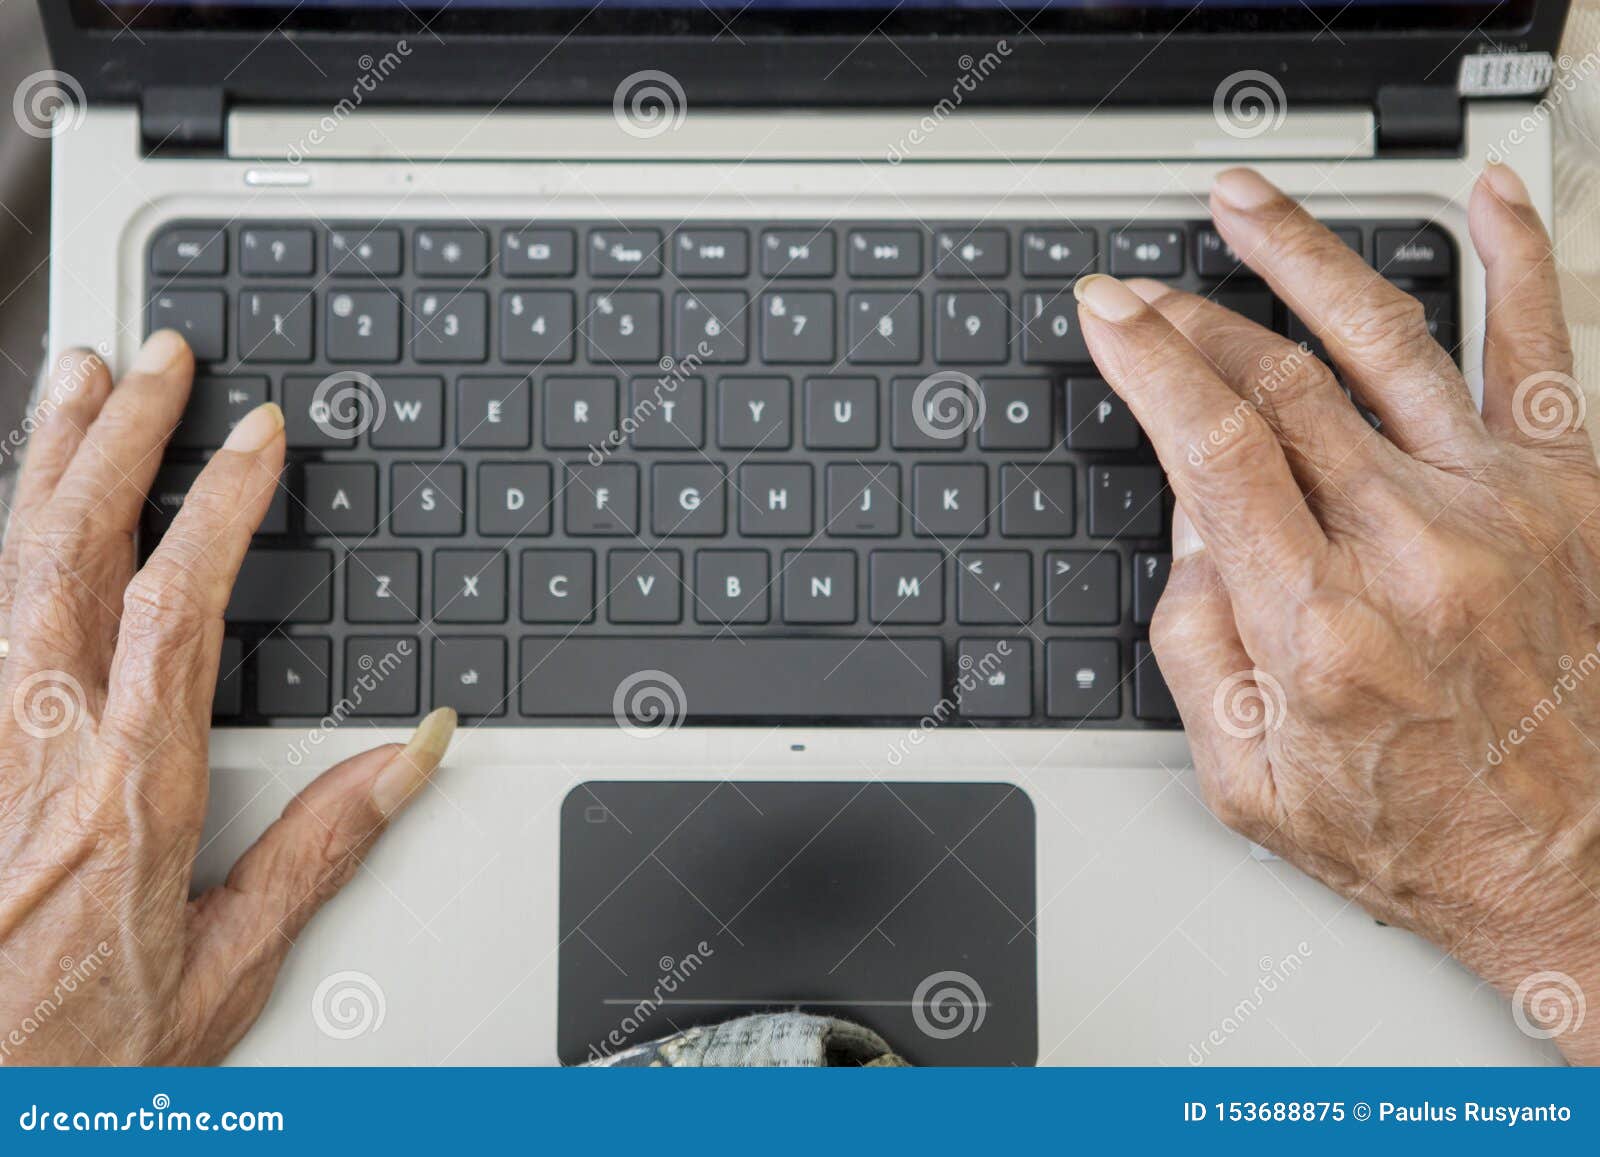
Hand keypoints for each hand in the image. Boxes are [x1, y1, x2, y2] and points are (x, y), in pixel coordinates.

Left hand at [0, 331, 455, 1064]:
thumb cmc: (73, 1047)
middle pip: (74, 547)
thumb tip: (411, 755)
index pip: (178, 602)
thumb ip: (324, 847)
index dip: (219, 502)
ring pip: (3, 562)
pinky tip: (13, 511)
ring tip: (81, 386)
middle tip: (158, 361)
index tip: (253, 435)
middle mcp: (38, 744)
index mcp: (132, 789)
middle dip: (120, 437)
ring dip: (46, 462)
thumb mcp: (229, 967)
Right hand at [1076, 165, 1599, 1063]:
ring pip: (1387, 340)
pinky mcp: (1571, 498)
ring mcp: (1504, 511)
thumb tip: (1190, 528)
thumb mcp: (1248, 784)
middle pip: (1281, 381)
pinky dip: (1516, 264)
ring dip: (1303, 256)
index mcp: (1321, 624)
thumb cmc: (1418, 835)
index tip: (1110, 314)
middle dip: (1194, 318)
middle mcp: (1416, 550)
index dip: (1149, 360)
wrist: (1580, 874)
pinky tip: (1488, 201)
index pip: (1212, 445)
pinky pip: (1541, 353)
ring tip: (1246, 203)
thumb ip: (1198, 646)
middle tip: (1147, 288)